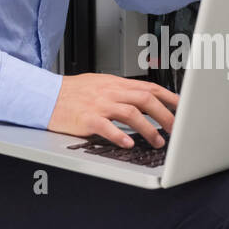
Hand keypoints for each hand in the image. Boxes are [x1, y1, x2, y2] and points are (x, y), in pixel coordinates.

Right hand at [47, 72, 178, 147]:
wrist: (46, 96)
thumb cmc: (72, 93)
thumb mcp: (100, 84)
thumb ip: (122, 91)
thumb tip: (144, 98)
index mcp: (116, 84)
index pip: (149, 87)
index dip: (169, 97)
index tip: (183, 107)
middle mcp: (110, 92)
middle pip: (146, 99)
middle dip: (166, 115)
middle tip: (176, 129)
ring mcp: (99, 105)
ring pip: (131, 113)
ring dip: (149, 128)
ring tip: (158, 141)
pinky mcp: (86, 119)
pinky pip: (106, 127)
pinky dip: (119, 136)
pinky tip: (129, 144)